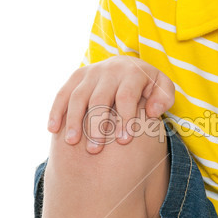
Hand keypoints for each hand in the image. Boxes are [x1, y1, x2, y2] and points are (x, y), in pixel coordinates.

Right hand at [48, 56, 174, 151]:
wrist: (128, 67)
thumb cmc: (148, 86)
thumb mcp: (163, 89)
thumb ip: (164, 99)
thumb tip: (152, 111)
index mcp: (132, 72)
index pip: (126, 97)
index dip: (124, 119)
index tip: (124, 142)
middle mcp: (109, 70)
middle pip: (99, 99)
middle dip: (96, 125)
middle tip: (95, 150)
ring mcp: (90, 72)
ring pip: (78, 97)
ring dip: (73, 120)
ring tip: (72, 142)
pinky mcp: (76, 77)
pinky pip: (63, 93)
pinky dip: (56, 110)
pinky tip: (53, 129)